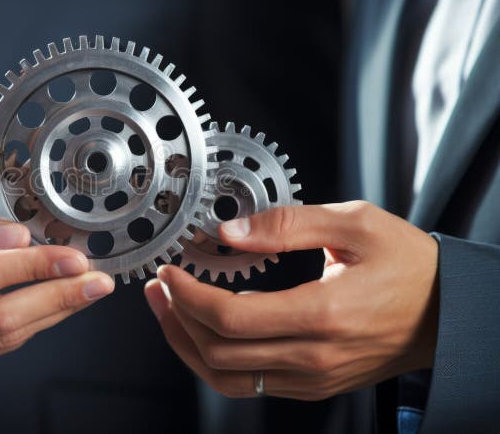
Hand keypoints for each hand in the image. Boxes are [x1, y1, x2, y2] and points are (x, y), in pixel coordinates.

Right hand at [0, 205, 113, 373]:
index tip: (70, 255)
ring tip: (86, 292)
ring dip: (52, 314)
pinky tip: (53, 307)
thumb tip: (13, 235)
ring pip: (3, 339)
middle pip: (1, 318)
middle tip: (97, 280)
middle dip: (57, 298)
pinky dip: (29, 327)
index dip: (33, 267)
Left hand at [144, 200, 438, 399]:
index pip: (230, 318)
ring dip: (187, 345)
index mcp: (322, 314)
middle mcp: (313, 356)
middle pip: (218, 352)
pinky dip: (215, 360)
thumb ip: (286, 223)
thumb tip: (229, 231)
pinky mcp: (313, 384)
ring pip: (227, 378)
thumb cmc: (408, 265)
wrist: (447, 311)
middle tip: (160, 286)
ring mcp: (312, 377)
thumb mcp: (353, 223)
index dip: (187, 296)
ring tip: (168, 311)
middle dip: (176, 318)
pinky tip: (205, 330)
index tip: (170, 271)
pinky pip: (249, 384)